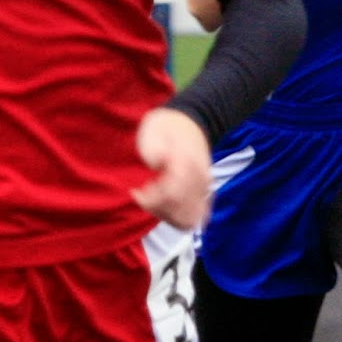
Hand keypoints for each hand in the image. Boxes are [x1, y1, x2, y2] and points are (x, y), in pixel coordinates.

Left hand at [132, 108, 210, 229]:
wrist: (186, 122)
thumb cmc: (164, 127)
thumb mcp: (154, 129)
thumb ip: (154, 148)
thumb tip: (158, 163)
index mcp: (188, 163)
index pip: (173, 194)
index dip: (151, 198)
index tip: (136, 191)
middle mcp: (201, 179)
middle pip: (181, 211)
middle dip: (157, 208)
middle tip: (144, 194)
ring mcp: (205, 188)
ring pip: (190, 219)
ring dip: (167, 215)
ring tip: (153, 200)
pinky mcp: (204, 194)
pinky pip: (197, 217)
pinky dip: (178, 218)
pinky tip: (163, 207)